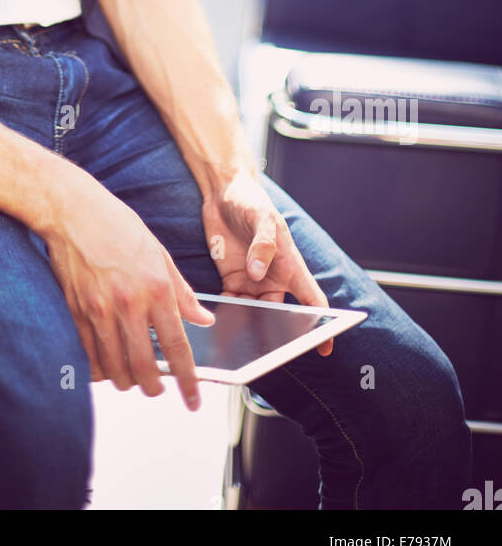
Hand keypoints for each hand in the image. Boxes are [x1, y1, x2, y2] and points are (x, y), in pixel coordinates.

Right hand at [45, 180, 215, 410]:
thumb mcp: (159, 254)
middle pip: (144, 368)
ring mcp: (99, 311)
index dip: (187, 381)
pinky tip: (107, 364)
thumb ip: (182, 293)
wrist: (72, 211)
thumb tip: (203, 320)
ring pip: (115, 369)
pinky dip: (100, 369)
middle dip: (154, 388)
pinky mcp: (76, 313)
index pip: (178, 347)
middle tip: (157, 388)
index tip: (193, 400)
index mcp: (156, 288)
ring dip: (127, 381)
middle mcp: (129, 304)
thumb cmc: (118, 226)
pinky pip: (89, 357)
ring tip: (133, 376)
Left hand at [202, 167, 333, 355]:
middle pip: (283, 315)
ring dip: (248, 326)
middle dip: (278, 335)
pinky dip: (228, 313)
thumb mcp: (262, 218)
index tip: (324, 348)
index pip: (313, 301)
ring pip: (255, 314)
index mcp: (291, 266)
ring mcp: (253, 281)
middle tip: (268, 353)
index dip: (322, 325)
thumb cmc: (251, 202)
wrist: (223, 193)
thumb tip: (257, 273)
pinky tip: (220, 321)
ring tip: (239, 343)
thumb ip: (262, 245)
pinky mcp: (232, 279)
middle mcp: (274, 278)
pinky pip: (232, 303)